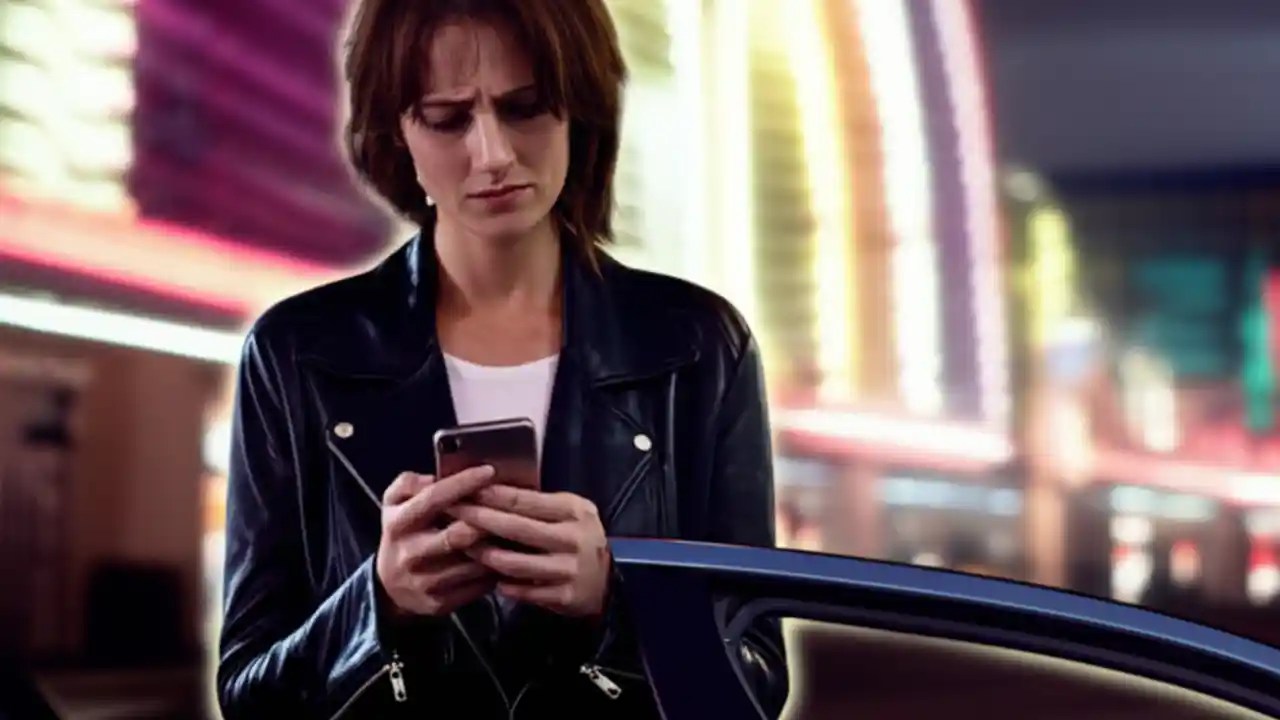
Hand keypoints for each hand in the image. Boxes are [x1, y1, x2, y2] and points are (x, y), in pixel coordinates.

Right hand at [375, 465, 498, 618]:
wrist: (390, 587)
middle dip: (486, 520)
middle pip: (458, 535)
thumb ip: (409, 483)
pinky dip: (496, 569)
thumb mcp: (394, 503)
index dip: (463, 483)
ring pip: (474, 562)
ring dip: (497, 546)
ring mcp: (425, 582)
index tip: (489, 471)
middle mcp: (409, 554)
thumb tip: (436, 477)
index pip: (434, 499)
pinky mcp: (440, 603)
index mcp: (398, 524)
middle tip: (509, 506)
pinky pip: (478, 585)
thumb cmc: (403, 533)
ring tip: (513, 530)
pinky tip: (506, 556)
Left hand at [448, 486, 609, 617]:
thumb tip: (490, 491)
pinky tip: (489, 578)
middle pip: (516, 528)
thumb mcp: (569, 513)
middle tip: (452, 512)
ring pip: (515, 563)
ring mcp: (568, 569)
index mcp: (573, 511)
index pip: (525, 500)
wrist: (605, 583)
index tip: (464, 490)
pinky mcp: (563, 596)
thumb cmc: (578, 539)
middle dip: (479, 519)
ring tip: (464, 548)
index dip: (491, 495)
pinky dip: (502, 584)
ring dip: (484, 555)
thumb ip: (538, 505)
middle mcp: (573, 538)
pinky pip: (523, 590)